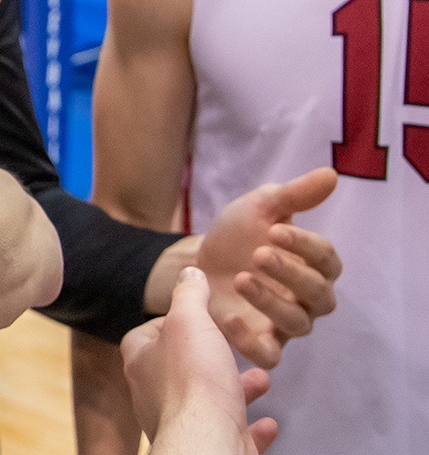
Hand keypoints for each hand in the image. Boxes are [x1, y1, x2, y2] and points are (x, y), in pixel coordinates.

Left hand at [122, 267, 278, 454]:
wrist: (206, 442)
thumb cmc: (195, 382)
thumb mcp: (190, 321)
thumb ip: (189, 295)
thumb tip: (188, 271)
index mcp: (141, 361)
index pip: (149, 332)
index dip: (175, 321)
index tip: (201, 317)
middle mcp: (153, 394)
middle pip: (183, 368)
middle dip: (213, 357)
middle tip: (236, 349)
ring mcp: (179, 423)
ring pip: (209, 401)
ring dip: (238, 389)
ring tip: (263, 378)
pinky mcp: (208, 444)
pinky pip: (229, 433)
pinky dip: (250, 426)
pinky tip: (269, 422)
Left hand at [195, 168, 340, 368]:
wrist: (198, 260)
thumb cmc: (239, 234)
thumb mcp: (261, 208)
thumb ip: (295, 195)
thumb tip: (331, 174)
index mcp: (316, 265)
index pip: (327, 259)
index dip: (305, 245)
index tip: (275, 229)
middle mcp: (308, 299)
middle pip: (319, 295)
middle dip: (291, 273)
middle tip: (258, 253)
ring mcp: (285, 324)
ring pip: (297, 325)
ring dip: (271, 302)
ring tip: (241, 278)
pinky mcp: (259, 342)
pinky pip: (269, 354)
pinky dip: (251, 342)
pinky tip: (228, 318)